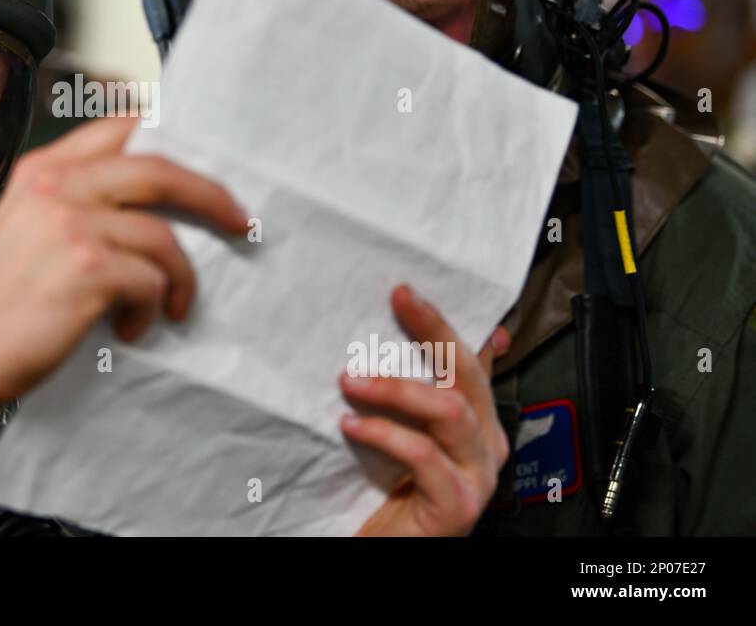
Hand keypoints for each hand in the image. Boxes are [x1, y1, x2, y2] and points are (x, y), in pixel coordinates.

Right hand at [0, 116, 246, 403]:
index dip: (163, 131)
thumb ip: (69, 203)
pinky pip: (152, 280)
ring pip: (162, 236)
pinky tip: (133, 327)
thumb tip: (141, 206)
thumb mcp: (22, 226)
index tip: (196, 150)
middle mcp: (58, 187)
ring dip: (180, 276)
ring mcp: (73, 224)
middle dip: (209, 196)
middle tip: (237, 220)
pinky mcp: (89, 268)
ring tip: (172, 304)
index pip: (116, 127)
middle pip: (158, 170)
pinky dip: (153, 308)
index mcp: (42, 171)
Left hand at [340, 285, 510, 535]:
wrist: (395, 548)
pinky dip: (386, 434)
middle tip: (391, 305)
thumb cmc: (399, 488)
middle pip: (468, 376)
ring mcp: (480, 476)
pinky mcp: (459, 504)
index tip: (401, 291)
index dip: (439, 323)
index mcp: (482, 422)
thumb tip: (418, 334)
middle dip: (430, 333)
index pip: (471, 360)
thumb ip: (422, 389)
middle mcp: (489, 445)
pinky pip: (424, 455)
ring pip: (450, 411)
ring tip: (350, 380)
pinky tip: (350, 425)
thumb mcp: (410, 429)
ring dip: (396, 389)